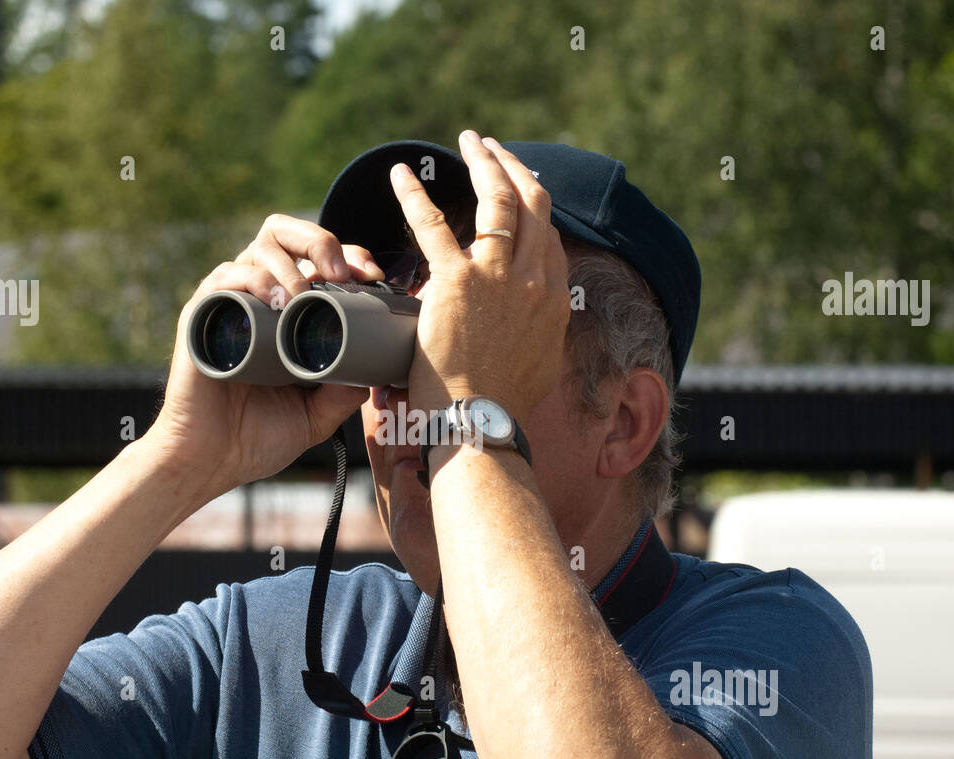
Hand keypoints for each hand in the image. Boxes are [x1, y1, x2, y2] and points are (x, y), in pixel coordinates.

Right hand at [146, 214, 383, 494]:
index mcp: (287, 311)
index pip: (319, 259)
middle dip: (320, 240)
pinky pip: (224, 277)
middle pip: (286, 234)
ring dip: (291, 264)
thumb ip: (344, 392)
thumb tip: (375, 369)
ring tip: (305, 296)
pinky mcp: (201, 316)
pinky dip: (254, 279)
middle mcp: (258, 298)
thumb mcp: (317, 415)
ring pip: (259, 247)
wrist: (208, 463)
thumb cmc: (256, 438)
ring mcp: (229, 304)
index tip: (372, 277)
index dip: (349, 255)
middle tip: (340, 273)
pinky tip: (276, 300)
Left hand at [390, 130, 570, 422]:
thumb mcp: (539, 363)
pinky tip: (400, 175)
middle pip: (532, 203)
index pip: (548, 234)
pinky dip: (414, 196)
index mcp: (552, 298)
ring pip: (498, 199)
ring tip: (468, 141)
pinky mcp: (456, 283)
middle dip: (513, 167)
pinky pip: (432, 225)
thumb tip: (528, 324)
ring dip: (483, 162)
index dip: (532, 201)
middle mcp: (534, 280)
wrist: (478, 423)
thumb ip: (536, 332)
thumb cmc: (501, 404)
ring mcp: (498, 278)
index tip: (517, 184)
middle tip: (491, 148)